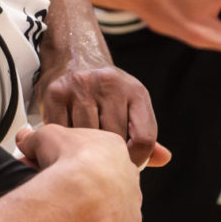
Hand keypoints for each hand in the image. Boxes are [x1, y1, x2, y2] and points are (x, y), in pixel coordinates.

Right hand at [15, 125, 142, 221]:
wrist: (81, 196)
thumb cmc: (69, 164)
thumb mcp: (43, 138)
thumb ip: (34, 138)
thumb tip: (25, 138)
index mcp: (112, 145)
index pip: (94, 152)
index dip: (72, 160)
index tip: (56, 166)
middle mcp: (127, 170)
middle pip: (105, 177)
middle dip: (83, 183)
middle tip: (60, 188)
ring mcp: (131, 197)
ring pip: (113, 201)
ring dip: (93, 205)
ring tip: (69, 209)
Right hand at [37, 57, 169, 167]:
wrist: (74, 56)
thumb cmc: (107, 91)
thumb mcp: (131, 105)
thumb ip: (144, 134)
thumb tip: (164, 159)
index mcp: (135, 91)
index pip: (144, 138)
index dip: (137, 160)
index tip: (125, 165)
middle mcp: (109, 83)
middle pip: (113, 140)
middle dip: (107, 155)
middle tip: (99, 160)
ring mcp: (81, 86)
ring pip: (86, 138)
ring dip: (83, 149)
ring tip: (82, 149)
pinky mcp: (55, 93)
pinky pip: (62, 132)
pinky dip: (64, 142)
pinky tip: (66, 139)